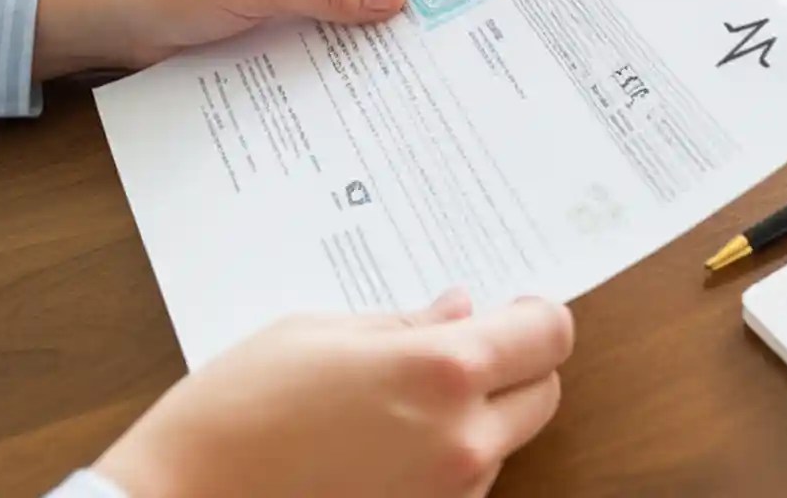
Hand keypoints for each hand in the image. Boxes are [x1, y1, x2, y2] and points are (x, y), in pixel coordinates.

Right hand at [94, 291, 573, 497]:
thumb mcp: (320, 334)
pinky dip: (448, 460)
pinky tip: (386, 446)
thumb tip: (463, 309)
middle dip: (515, 366)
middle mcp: (461, 441)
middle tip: (460, 351)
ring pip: (505, 443)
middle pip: (544, 393)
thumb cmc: (237, 411)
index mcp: (440, 372)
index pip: (549, 335)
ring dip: (479, 418)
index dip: (535, 316)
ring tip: (399, 405)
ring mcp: (448, 497)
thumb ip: (407, 322)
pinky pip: (467, 485)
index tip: (514, 310)